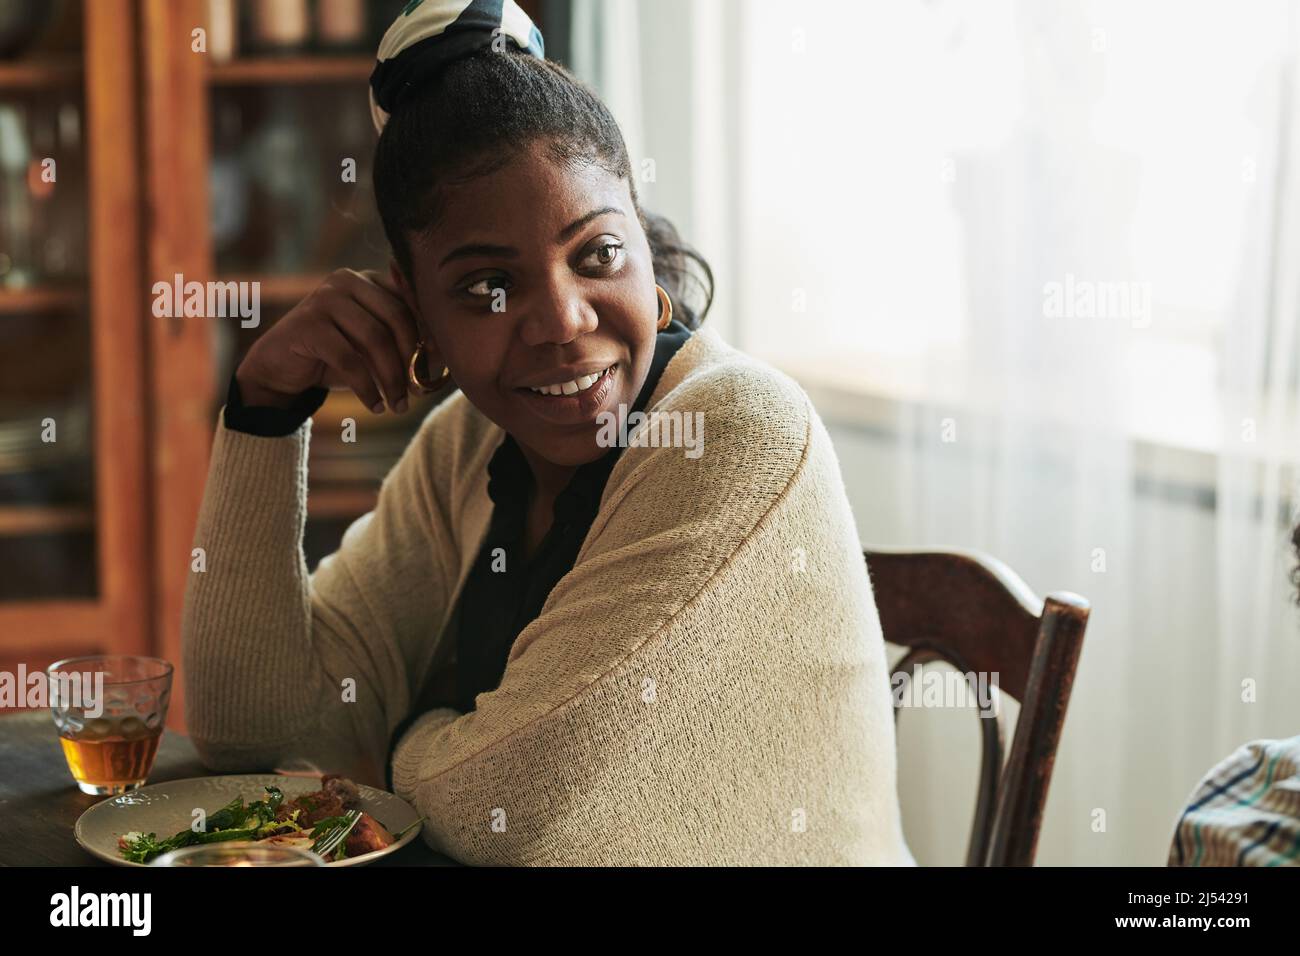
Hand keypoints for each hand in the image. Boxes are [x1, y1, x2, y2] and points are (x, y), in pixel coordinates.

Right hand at [235, 268, 420, 412]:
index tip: (436, 369)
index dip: (428, 336)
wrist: (281, 368)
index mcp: (369, 280)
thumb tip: (439, 365)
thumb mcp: (373, 350)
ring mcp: (324, 299)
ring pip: (375, 339)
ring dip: (392, 378)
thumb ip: (402, 348)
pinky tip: (375, 406)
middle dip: (411, 359)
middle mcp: (347, 281)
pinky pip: (350, 360)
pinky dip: (367, 388)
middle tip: (417, 392)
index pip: (410, 302)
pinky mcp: (308, 324)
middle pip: (396, 318)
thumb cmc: (336, 358)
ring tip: (398, 406)